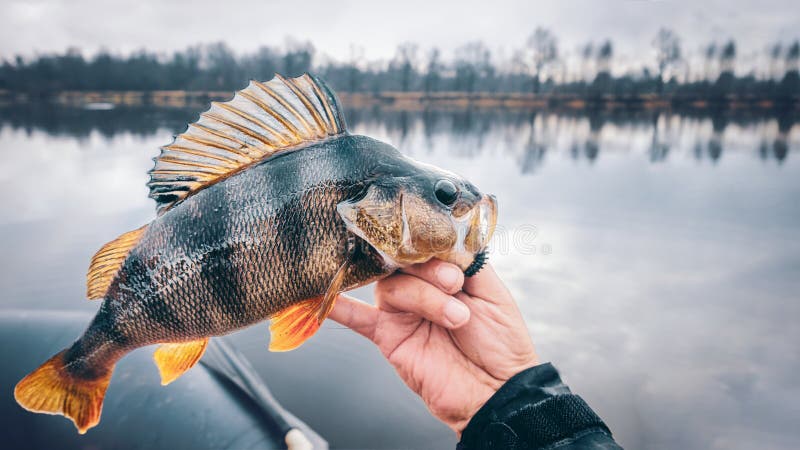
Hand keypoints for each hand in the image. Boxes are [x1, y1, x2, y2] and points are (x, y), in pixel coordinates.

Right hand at [330, 260, 538, 434]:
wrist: (496, 392)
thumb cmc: (501, 343)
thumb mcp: (492, 292)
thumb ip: (465, 261)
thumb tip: (441, 236)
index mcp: (445, 272)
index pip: (426, 244)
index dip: (435, 246)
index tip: (455, 262)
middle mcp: (421, 288)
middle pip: (404, 261)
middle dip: (429, 269)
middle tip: (453, 284)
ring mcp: (402, 312)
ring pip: (391, 286)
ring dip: (424, 297)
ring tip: (454, 317)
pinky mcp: (388, 336)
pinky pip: (356, 318)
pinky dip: (338, 306)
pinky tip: (325, 297)